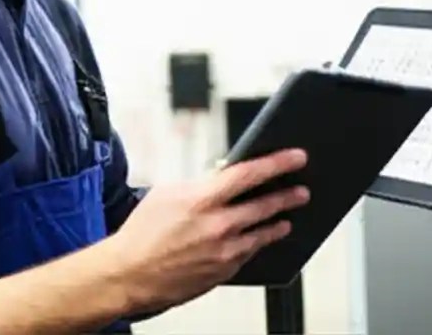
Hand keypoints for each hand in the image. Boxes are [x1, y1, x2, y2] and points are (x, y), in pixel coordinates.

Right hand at [107, 148, 309, 311]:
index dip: (278, 163)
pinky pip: (248, 254)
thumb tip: (225, 174)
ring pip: (262, 233)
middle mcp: (218, 226)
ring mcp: (223, 252)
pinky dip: (257, 243)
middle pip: (264, 205)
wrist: (129, 274)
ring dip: (278, 223)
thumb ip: (201, 183)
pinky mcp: (224, 272)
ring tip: (288, 217)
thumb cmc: (142, 233)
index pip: (250, 174)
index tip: (296, 157)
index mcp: (202, 200)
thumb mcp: (169, 194)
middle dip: (288, 195)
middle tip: (302, 190)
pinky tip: (262, 238)